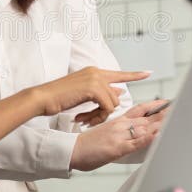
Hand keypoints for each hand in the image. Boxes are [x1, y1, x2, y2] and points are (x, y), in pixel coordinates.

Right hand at [28, 67, 150, 125]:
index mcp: (94, 72)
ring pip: (113, 103)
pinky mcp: (93, 88)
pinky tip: (83, 118)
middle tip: (88, 119)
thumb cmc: (59, 97)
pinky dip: (97, 116)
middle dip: (106, 111)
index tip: (148, 73)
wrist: (43, 98)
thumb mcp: (83, 93)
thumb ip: (100, 91)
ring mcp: (96, 79)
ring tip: (84, 119)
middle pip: (116, 96)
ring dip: (100, 116)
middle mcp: (97, 72)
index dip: (134, 75)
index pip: (118, 74)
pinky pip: (107, 107)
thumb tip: (118, 92)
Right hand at [69, 99, 167, 171]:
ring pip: (145, 127)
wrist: (72, 150)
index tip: (167, 102)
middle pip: (147, 117)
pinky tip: (159, 135)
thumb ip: (120, 129)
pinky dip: (149, 138)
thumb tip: (133, 131)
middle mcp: (120, 125)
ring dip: (161, 124)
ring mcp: (120, 136)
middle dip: (164, 114)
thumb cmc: (87, 144)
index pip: (140, 109)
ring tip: (176, 119)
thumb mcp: (105, 131)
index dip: (155, 105)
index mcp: (118, 121)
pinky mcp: (117, 147)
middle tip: (179, 109)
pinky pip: (136, 142)